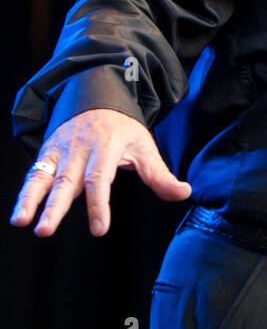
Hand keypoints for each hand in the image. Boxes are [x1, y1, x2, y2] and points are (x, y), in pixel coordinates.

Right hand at [10, 108, 190, 236]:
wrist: (96, 97)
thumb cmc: (122, 128)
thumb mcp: (145, 146)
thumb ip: (160, 175)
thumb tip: (185, 193)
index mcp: (105, 147)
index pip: (99, 179)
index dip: (99, 205)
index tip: (99, 229)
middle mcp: (79, 149)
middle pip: (65, 181)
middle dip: (54, 207)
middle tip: (44, 231)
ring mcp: (60, 150)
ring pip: (42, 176)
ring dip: (30, 200)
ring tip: (20, 222)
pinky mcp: (46, 152)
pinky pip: (34, 173)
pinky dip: (25, 193)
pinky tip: (19, 214)